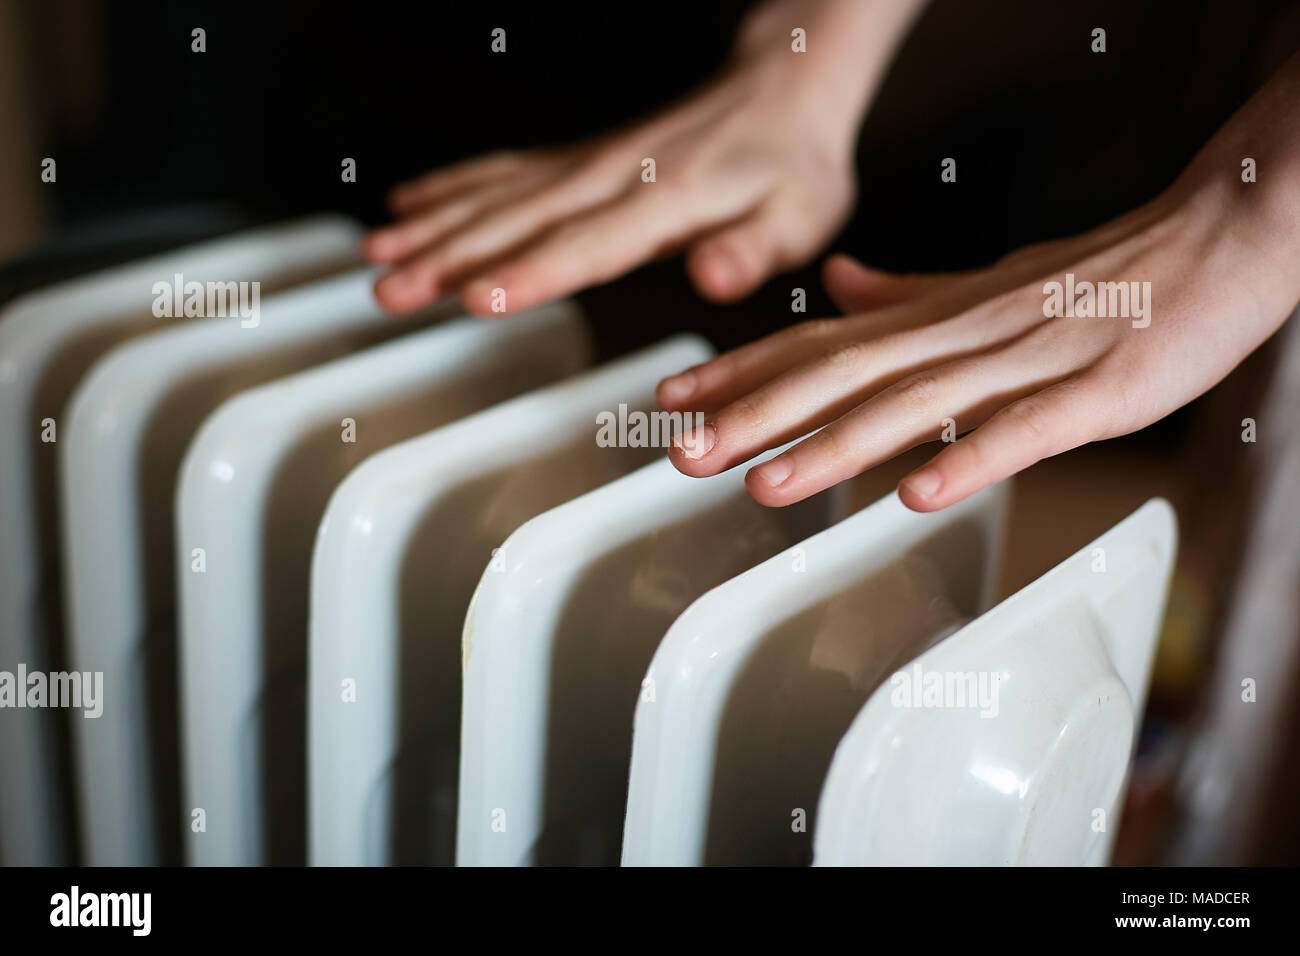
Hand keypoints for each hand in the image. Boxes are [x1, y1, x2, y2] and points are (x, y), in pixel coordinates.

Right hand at [365, 0, 924, 315]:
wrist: (782, 89)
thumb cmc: (793, 166)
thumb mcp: (800, 216)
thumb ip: (755, 250)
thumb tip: (715, 278)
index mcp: (668, 197)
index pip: (587, 243)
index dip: (529, 273)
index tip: (474, 295)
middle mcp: (615, 174)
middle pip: (518, 220)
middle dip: (446, 257)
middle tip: (386, 290)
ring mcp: (588, 164)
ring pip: (496, 194)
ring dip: (432, 227)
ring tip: (374, 258)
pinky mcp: (576, 161)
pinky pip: (501, 171)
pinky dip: (449, 189)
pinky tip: (406, 208)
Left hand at [659, 50, 1299, 511]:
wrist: (1221, 234)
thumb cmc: (1105, 271)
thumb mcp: (988, 282)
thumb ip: (909, 295)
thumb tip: (836, 287)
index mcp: (937, 314)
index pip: (820, 344)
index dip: (743, 375)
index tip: (672, 403)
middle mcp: (965, 334)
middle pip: (845, 378)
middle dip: (758, 419)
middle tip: (681, 456)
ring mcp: (1028, 363)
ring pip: (914, 406)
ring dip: (834, 447)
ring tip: (764, 486)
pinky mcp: (1097, 393)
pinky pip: (1024, 429)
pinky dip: (968, 459)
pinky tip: (914, 494)